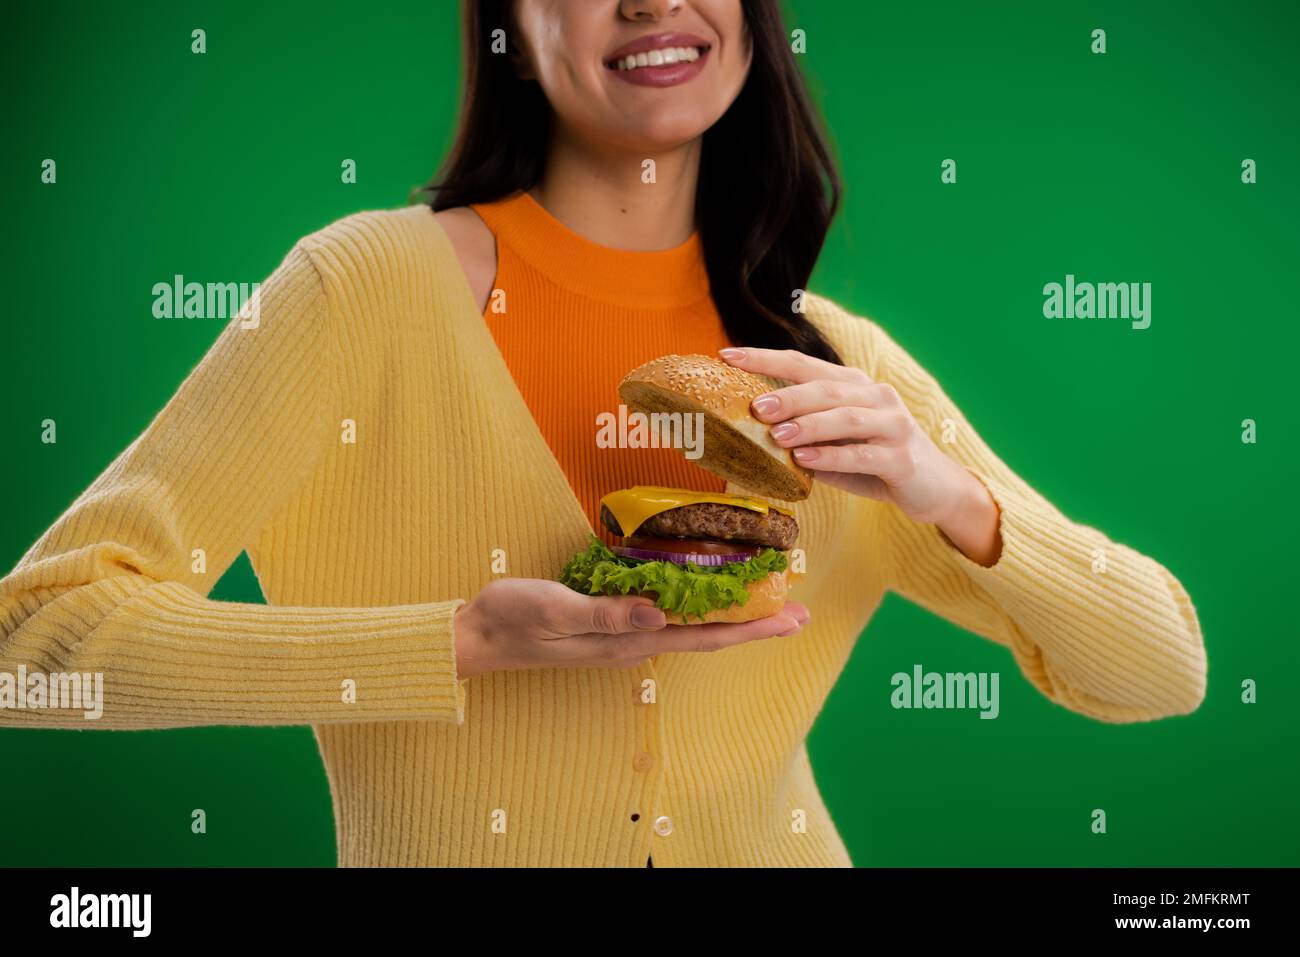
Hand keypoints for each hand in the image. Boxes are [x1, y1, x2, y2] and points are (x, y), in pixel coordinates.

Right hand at [453, 578, 810, 678]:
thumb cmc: (513, 618)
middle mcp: (635, 641)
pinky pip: (669, 614)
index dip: (751, 628)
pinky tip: (708, 591)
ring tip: (770, 600)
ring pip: (693, 624)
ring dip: (734, 614)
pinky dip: (700, 603)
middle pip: (710, 634)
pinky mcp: (612, 621)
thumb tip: (659, 617)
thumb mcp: (556, 610)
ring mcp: (625, 633)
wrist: (479, 633)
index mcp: (628, 641)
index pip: (704, 636)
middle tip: (800, 610)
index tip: (790, 619)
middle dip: (757, 623)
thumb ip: (607, 615)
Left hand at [717, 346, 1000, 564]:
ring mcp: (893, 425)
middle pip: (826, 388)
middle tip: (754, 405)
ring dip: (809, 425)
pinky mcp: (902, 458)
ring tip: (776, 435)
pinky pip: (864, 455)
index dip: (765, 358)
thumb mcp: (836, 443)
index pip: (803, 364)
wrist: (934, 488)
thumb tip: (750, 433)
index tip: (726, 355)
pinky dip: (833, 457)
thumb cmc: (874, 461)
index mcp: (854, 386)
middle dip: (788, 395)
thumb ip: (804, 433)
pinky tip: (806, 461)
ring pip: (847, 419)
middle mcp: (875, 397)